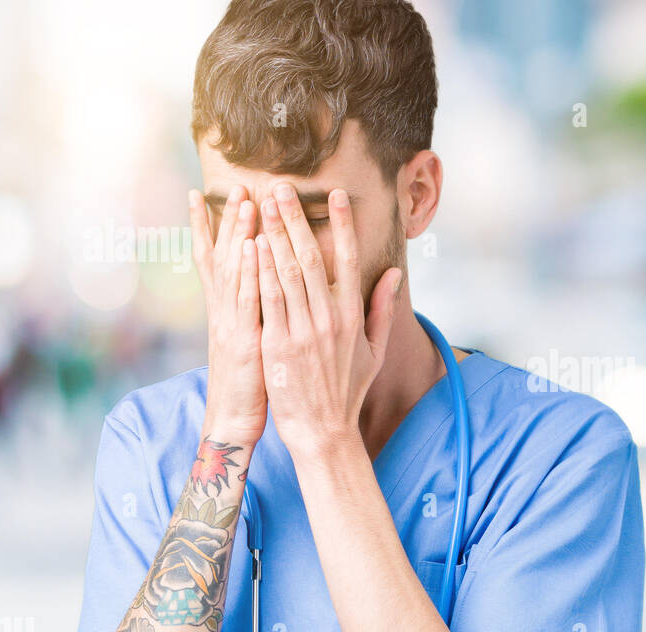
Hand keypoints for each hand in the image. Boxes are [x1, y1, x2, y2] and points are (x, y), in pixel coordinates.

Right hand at [188, 186, 265, 444]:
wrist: (234, 421)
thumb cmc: (254, 383)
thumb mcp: (258, 341)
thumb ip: (266, 312)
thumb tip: (276, 290)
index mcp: (236, 310)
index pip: (230, 261)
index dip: (230, 229)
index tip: (239, 197)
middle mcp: (229, 311)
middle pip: (229, 257)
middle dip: (233, 221)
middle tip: (240, 185)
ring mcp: (233, 324)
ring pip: (234, 272)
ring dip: (237, 235)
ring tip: (244, 202)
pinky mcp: (242, 342)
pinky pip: (246, 302)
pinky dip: (247, 273)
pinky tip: (250, 247)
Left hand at [256, 184, 402, 457]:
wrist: (323, 430)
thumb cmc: (348, 390)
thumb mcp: (374, 350)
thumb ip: (382, 309)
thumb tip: (393, 274)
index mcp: (353, 316)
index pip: (349, 259)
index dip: (343, 224)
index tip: (336, 194)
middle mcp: (329, 318)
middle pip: (310, 257)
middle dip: (295, 219)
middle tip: (281, 188)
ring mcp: (302, 331)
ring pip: (286, 273)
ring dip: (273, 234)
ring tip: (260, 205)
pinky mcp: (278, 344)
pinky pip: (267, 299)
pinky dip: (260, 270)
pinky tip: (251, 245)